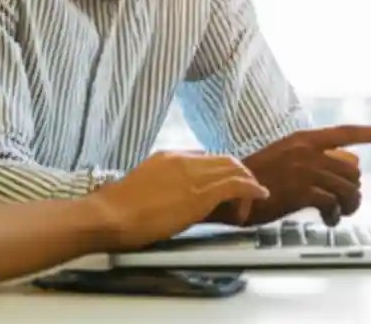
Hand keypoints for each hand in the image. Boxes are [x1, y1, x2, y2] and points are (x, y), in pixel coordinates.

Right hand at [87, 151, 268, 250]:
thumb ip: (159, 186)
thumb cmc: (118, 209)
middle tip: (244, 192)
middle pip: (223, 159)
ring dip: (246, 183)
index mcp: (167, 156)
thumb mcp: (141, 187)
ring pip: (233, 168)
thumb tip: (168, 198)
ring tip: (253, 197)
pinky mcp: (201, 193)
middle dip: (238, 174)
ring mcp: (193, 174)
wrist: (111, 214)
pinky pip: (236, 185)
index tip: (222, 187)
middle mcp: (183, 160)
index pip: (204, 157)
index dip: (218, 171)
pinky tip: (259, 196)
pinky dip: (252, 189)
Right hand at [213, 125, 370, 226]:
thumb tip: (345, 169)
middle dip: (353, 191)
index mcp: (305, 139)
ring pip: (348, 189)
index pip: (349, 132)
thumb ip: (314, 159)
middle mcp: (307, 151)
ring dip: (346, 206)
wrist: (230, 190)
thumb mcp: (286, 157)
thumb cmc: (258, 177)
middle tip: (344, 205)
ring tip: (335, 213)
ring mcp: (305, 170)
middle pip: (353, 171)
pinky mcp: (301, 191)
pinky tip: (327, 219)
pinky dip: (334, 216)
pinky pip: (333, 205)